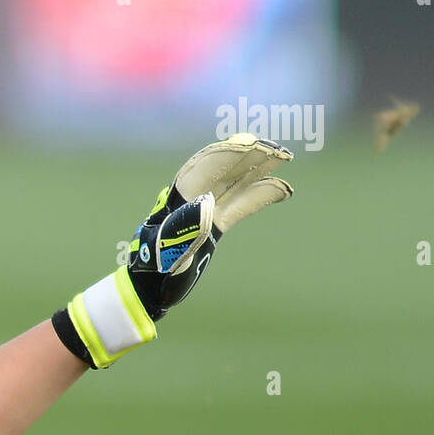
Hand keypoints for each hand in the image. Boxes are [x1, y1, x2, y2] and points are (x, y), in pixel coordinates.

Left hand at [129, 134, 293, 322]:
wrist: (149, 289)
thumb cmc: (151, 272)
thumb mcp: (163, 254)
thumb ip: (183, 229)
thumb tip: (208, 202)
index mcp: (176, 201)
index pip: (203, 170)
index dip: (226, 156)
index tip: (251, 146)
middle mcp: (191, 199)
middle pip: (222, 169)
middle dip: (248, 156)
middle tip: (276, 148)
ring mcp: (204, 211)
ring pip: (234, 182)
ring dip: (257, 168)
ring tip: (284, 156)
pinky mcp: (214, 225)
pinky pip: (239, 205)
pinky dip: (259, 195)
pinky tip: (282, 189)